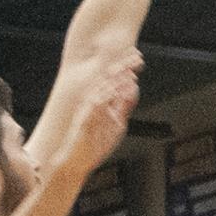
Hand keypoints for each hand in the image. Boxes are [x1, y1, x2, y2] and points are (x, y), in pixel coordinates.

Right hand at [61, 49, 142, 175]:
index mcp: (102, 100)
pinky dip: (105, 97)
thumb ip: (124, 104)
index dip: (126, 67)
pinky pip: (95, 106)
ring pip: (103, 88)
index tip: (138, 56)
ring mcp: (88, 109)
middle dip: (123, 66)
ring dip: (115, 78)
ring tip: (128, 67)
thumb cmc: (95, 143)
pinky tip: (114, 89)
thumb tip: (133, 86)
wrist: (76, 161)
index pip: (115, 79)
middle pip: (110, 79)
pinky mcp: (84, 120)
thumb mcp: (117, 121)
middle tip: (136, 54)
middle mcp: (94, 101)